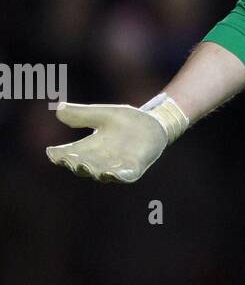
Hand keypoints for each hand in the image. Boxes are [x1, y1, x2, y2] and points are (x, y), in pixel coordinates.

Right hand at [46, 102, 170, 182]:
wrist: (152, 124)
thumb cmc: (124, 121)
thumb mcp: (101, 114)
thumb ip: (82, 114)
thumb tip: (58, 109)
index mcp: (90, 147)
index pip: (70, 153)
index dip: (60, 155)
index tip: (52, 152)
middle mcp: (101, 159)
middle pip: (84, 165)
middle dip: (78, 164)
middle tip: (72, 161)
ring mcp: (118, 165)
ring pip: (103, 173)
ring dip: (96, 171)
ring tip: (89, 168)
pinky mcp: (135, 168)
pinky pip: (126, 175)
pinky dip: (120, 176)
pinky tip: (114, 174)